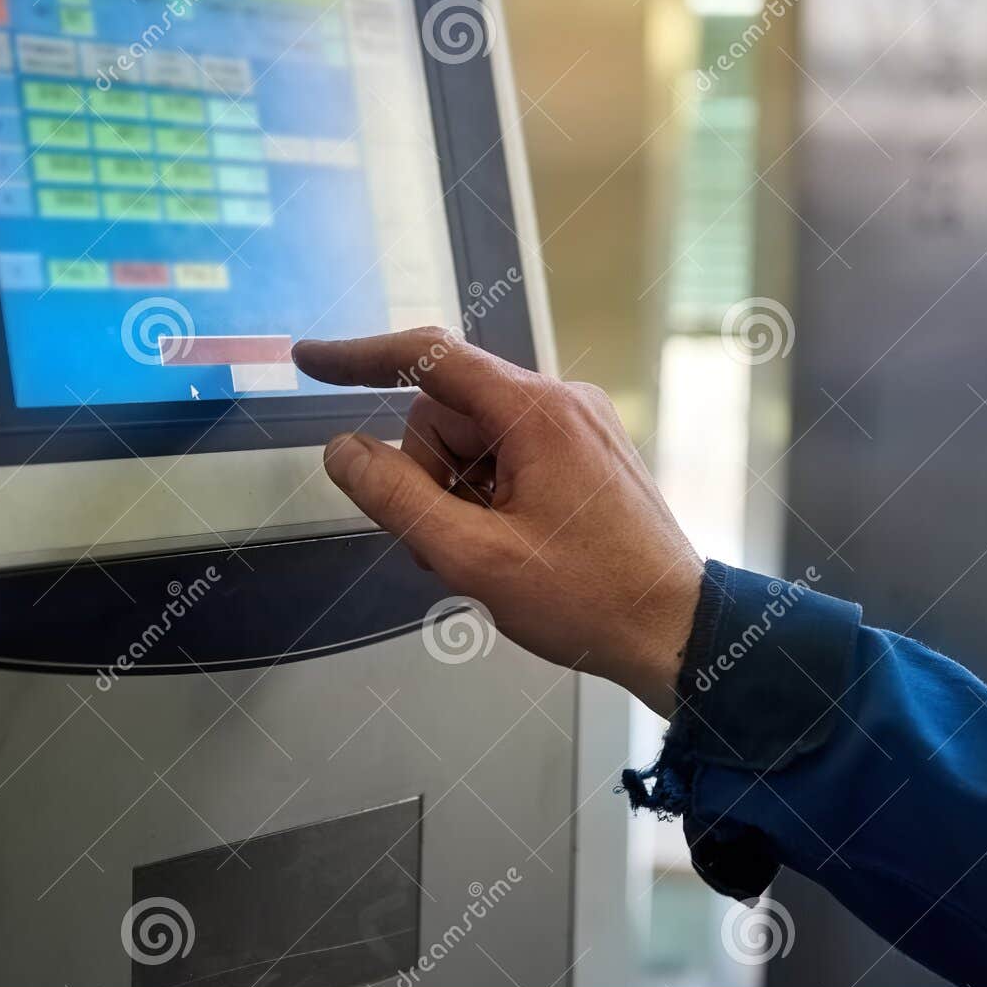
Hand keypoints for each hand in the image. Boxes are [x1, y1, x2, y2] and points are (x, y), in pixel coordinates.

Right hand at [292, 329, 702, 716]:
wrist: (675, 630)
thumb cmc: (592, 599)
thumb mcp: (473, 558)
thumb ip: (396, 498)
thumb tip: (342, 450)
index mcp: (537, 412)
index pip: (429, 356)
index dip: (360, 357)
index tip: (310, 359)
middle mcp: (562, 403)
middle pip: (446, 412)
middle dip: (429, 474)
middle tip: (452, 543)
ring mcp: (578, 428)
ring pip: (473, 439)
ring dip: (458, 494)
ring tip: (490, 553)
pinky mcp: (585, 455)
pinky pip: (509, 455)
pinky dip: (489, 496)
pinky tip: (509, 546)